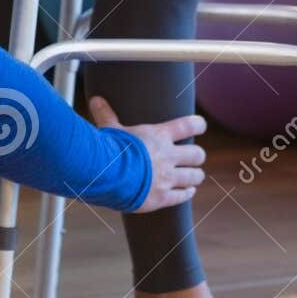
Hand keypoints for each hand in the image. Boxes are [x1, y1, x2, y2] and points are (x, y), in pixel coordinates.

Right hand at [89, 96, 206, 212]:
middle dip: (197, 156)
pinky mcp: (161, 198)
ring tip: (193, 176)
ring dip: (195, 176)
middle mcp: (168, 156)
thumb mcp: (109, 129)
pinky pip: (182, 196)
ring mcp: (166, 179)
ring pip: (195, 177)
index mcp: (159, 136)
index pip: (190, 125)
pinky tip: (188, 191)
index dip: (199, 125)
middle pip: (198, 155)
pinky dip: (187, 193)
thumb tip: (95, 99)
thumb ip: (106, 115)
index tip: (201, 126)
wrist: (104, 175)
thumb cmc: (107, 148)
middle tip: (194, 157)